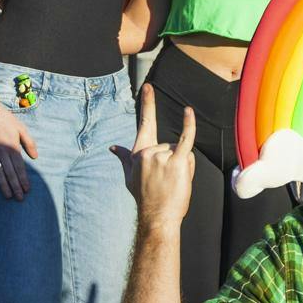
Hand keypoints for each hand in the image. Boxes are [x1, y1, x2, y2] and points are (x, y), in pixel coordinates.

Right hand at [0, 110, 36, 200]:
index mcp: (13, 147)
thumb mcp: (21, 129)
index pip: (20, 167)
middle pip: (10, 173)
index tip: (27, 190)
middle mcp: (2, 152)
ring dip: (3, 185)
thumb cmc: (6, 119)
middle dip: (15, 186)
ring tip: (8, 196)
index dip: (23, 179)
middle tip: (19, 198)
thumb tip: (35, 157)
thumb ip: (29, 143)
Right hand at [112, 84, 196, 227]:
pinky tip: (187, 112)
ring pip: (182, 150)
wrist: (157, 216)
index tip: (148, 87)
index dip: (147, 104)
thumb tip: (113, 147)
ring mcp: (162, 155)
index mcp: (139, 153)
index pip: (145, 123)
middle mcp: (149, 151)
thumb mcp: (130, 177)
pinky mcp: (177, 160)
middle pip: (172, 145)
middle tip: (168, 181)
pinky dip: (188, 125)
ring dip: (184, 166)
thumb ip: (124, 159)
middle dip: (176, 162)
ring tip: (174, 182)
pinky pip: (186, 138)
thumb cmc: (145, 197)